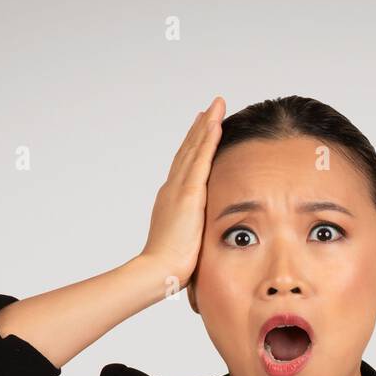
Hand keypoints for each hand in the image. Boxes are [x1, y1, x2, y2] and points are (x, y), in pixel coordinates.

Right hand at [140, 95, 225, 287]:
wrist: (159, 269)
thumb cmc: (171, 265)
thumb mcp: (185, 243)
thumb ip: (192, 233)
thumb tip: (199, 238)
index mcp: (172, 200)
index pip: (186, 167)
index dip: (194, 147)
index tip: (202, 130)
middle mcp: (172, 189)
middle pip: (188, 151)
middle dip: (199, 129)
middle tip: (210, 108)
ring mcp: (179, 189)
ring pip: (194, 149)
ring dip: (206, 125)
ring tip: (216, 106)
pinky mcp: (188, 194)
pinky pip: (200, 160)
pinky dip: (207, 140)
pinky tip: (215, 124)